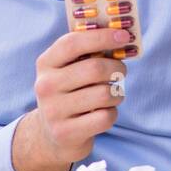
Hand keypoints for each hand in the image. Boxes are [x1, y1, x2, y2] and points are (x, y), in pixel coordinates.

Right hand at [13, 27, 128, 170]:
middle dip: (117, 68)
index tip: (124, 35)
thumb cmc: (72, 92)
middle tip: (122, 71)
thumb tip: (123, 35)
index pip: (73, 43)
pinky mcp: (65, 133)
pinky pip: (105, 117)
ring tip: (111, 95)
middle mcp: (46, 86)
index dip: (101, 36)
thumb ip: (90, 52)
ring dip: (116, 94)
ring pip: (104, 94)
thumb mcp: (70, 70)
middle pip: (94, 68)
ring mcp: (53, 111)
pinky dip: (112, 114)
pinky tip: (102, 113)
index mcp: (46, 63)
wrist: (52, 135)